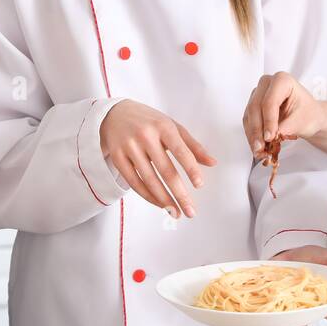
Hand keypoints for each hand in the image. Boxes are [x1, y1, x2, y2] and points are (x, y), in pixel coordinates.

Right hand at [100, 100, 215, 218]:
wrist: (114, 113)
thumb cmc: (149, 121)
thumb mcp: (172, 126)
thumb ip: (192, 145)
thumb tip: (212, 163)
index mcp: (163, 126)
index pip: (180, 151)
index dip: (191, 169)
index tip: (199, 185)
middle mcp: (145, 136)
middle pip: (165, 170)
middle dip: (179, 194)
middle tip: (190, 211)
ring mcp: (129, 147)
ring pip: (149, 180)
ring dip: (164, 200)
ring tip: (175, 212)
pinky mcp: (117, 157)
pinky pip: (134, 182)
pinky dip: (148, 196)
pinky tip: (159, 204)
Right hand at [242, 72, 326, 154]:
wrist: (308, 117)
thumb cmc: (308, 114)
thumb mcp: (303, 121)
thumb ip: (287, 127)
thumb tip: (270, 137)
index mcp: (282, 80)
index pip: (270, 101)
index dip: (269, 120)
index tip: (270, 137)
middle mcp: (267, 84)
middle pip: (256, 107)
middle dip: (258, 130)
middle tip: (261, 147)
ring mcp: (258, 94)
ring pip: (249, 116)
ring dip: (252, 135)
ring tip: (259, 151)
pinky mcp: (253, 107)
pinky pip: (248, 122)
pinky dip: (252, 136)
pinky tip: (257, 147)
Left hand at [272, 244, 326, 325]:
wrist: (287, 251)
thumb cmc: (308, 257)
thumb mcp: (324, 256)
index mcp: (323, 297)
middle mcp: (308, 304)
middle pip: (310, 319)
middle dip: (307, 324)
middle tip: (303, 324)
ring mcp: (292, 304)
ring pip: (293, 320)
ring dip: (290, 324)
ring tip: (288, 323)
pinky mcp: (277, 301)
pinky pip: (276, 312)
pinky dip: (274, 314)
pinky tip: (273, 312)